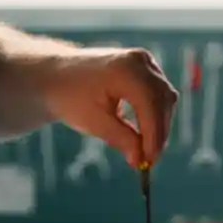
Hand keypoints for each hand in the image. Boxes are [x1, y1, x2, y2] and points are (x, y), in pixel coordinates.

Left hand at [40, 48, 178, 167]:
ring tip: (145, 151)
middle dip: (159, 134)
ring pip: (165, 99)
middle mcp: (140, 62)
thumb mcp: (93, 122)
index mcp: (125, 70)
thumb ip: (121, 139)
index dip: (154, 135)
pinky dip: (155, 115)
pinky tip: (144, 135)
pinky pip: (159, 95)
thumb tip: (140, 160)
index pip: (151, 105)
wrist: (57, 75)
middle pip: (162, 102)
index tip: (149, 161)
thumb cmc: (71, 97)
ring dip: (159, 126)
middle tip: (149, 161)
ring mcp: (144, 62)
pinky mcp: (146, 68)